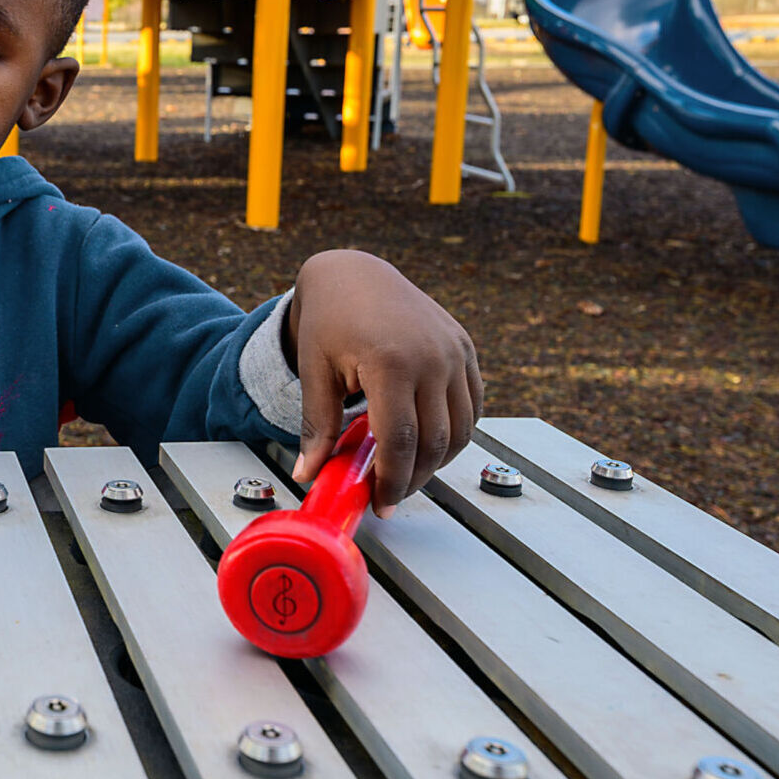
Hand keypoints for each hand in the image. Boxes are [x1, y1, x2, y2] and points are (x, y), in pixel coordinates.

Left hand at [284, 250, 481, 516]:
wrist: (354, 273)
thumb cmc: (329, 320)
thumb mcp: (315, 372)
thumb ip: (317, 427)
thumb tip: (307, 474)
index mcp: (391, 362)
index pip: (400, 442)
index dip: (392, 481)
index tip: (381, 504)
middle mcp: (433, 357)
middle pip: (435, 442)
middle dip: (414, 478)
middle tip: (391, 496)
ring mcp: (455, 352)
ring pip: (461, 430)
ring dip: (438, 460)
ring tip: (407, 472)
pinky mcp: (466, 349)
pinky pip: (472, 406)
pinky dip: (455, 433)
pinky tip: (427, 443)